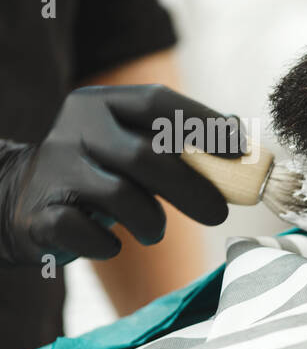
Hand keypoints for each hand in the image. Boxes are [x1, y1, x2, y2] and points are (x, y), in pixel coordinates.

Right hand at [0, 84, 244, 265]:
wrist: (21, 198)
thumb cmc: (101, 171)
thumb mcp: (134, 145)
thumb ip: (182, 142)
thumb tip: (243, 141)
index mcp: (102, 104)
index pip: (158, 103)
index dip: (203, 124)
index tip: (239, 150)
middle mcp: (76, 129)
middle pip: (146, 156)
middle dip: (193, 189)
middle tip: (220, 213)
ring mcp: (55, 169)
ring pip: (120, 196)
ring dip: (152, 222)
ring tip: (154, 231)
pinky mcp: (40, 213)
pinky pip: (86, 232)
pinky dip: (108, 244)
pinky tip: (114, 245)